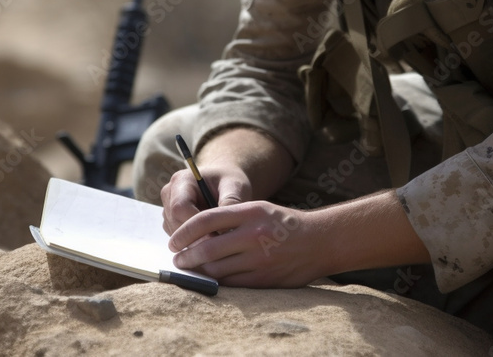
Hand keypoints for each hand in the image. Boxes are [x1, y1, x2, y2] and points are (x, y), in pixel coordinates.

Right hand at [160, 161, 252, 234]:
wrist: (224, 180)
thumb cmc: (229, 180)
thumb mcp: (235, 186)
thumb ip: (230, 203)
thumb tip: (224, 229)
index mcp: (182, 180)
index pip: (179, 208)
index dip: (196, 225)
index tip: (217, 234)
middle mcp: (169, 194)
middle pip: (175, 223)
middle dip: (197, 236)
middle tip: (219, 242)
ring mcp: (167, 208)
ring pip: (176, 233)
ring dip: (195, 240)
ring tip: (216, 235)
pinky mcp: (170, 220)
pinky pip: (178, 238)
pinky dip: (193, 241)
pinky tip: (209, 235)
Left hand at [168, 200, 325, 287]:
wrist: (319, 242)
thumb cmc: (283, 223)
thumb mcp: (258, 208)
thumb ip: (230, 217)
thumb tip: (196, 232)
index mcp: (250, 212)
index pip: (206, 220)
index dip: (184, 231)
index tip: (174, 239)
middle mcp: (253, 235)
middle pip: (207, 249)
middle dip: (186, 256)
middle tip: (176, 258)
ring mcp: (259, 259)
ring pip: (216, 270)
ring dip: (198, 271)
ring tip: (189, 268)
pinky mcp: (264, 279)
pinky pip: (231, 283)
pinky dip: (216, 281)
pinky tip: (209, 277)